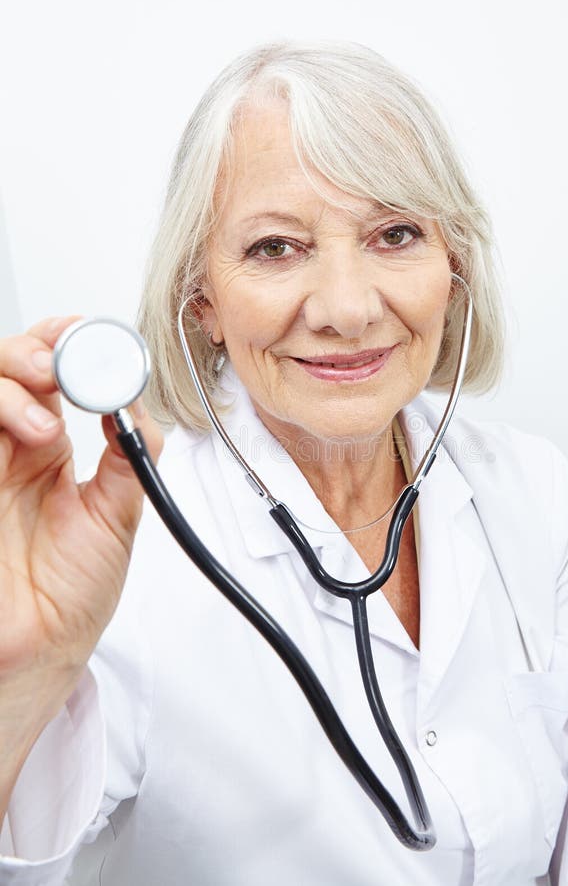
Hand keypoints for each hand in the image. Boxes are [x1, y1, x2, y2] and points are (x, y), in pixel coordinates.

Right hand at [0, 315, 161, 744]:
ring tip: (49, 423)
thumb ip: (130, 454)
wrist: (43, 650)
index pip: (47, 376)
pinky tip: (31, 435)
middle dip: (31, 352)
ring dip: (10, 383)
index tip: (89, 336)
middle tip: (60, 368)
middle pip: (5, 370)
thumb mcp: (119, 512)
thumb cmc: (73, 592)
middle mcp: (10, 450)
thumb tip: (136, 404)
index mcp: (48, 451)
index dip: (63, 344)